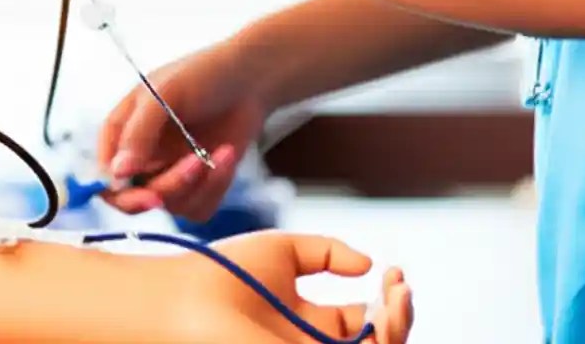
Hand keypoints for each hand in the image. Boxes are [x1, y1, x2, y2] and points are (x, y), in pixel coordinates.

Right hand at [98, 40, 269, 220]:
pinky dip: (216, 186)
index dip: (120, 193)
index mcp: (121, 134)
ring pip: (171, 205)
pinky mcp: (198, 186)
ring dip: (199, 182)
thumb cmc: (202, 75)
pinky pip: (199, 208)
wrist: (250, 78)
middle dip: (167, 188)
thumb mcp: (165, 93)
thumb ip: (139, 131)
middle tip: (194, 166)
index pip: (104, 176)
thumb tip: (118, 172)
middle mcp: (141, 158)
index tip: (149, 195)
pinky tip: (227, 155)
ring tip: (222, 150)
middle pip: (134, 199)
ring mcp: (168, 174)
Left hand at [171, 231, 413, 343]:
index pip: (363, 321)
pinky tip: (379, 314)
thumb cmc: (221, 273)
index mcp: (308, 320)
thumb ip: (327, 252)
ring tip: (396, 298)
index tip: (393, 271)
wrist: (183, 299)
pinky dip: (378, 341)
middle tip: (400, 285)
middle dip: (400, 317)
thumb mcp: (283, 250)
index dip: (388, 300)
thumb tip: (368, 266)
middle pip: (377, 343)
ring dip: (397, 328)